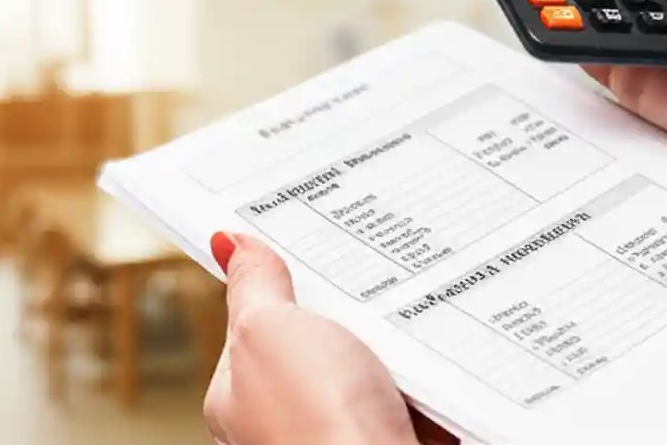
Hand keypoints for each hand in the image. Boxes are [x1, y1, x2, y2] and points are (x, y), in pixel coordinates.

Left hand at [203, 233, 455, 444]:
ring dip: (397, 348)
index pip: (257, 319)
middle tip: (372, 282)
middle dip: (351, 313)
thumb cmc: (315, 426)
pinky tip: (438, 367)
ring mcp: (342, 436)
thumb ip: (254, 288)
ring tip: (412, 320)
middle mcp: (287, 419)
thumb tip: (228, 242)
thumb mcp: (270, 331)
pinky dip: (432, 384)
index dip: (282, 280)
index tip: (311, 244)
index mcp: (240, 393)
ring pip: (376, 369)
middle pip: (322, 341)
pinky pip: (418, 399)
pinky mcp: (394, 441)